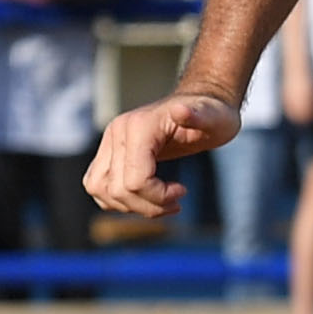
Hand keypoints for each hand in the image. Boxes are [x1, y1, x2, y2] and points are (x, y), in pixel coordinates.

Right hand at [83, 90, 240, 216]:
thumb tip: (181, 110)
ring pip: (101, 190)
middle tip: (176, 202)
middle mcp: (117, 133)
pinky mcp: (108, 152)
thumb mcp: (214, 118)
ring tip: (162, 202)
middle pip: (118, 190)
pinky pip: (98, 185)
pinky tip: (147, 198)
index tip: (182, 191)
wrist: (200, 107)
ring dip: (132, 206)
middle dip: (149, 205)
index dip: (159, 196)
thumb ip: (199, 116)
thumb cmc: (212, 115)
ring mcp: (109, 142)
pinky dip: (120, 200)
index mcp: (139, 127)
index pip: (135, 180)